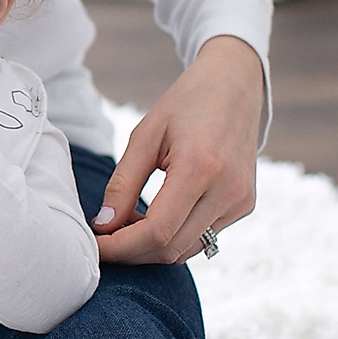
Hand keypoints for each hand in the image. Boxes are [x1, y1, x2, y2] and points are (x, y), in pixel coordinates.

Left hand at [92, 35, 263, 263]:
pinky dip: (172, 238)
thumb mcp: (144, 136)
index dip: (120, 246)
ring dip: (149, 248)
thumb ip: (122, 184)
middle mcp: (227, 191)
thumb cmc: (184, 105)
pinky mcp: (244, 206)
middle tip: (101, 238)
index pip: (156, 232)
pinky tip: (150, 218)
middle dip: (130, 252)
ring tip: (124, 224)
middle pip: (170, 249)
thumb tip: (103, 224)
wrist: (234, 86)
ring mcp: (240, 202)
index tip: (93, 244)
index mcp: (200, 169)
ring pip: (187, 250)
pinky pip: (202, 238)